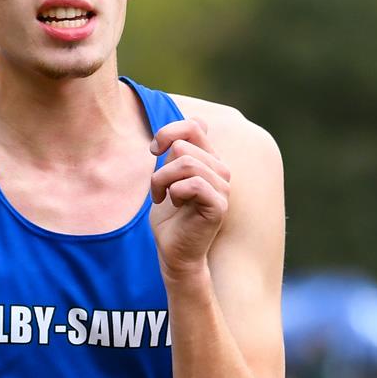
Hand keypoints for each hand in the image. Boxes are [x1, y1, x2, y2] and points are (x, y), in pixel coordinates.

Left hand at [149, 117, 230, 275]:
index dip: (168, 132)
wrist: (174, 252)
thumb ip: (175, 153)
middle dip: (160, 168)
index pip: (195, 125)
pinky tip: (174, 204)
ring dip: (162, 181)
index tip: (154, 151)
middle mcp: (220, 169)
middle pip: (183, 145)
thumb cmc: (170, 218)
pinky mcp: (219, 205)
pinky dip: (174, 192)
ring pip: (185, 162)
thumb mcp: (167, 178)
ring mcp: (222, 187)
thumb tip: (184, 128)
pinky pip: (193, 183)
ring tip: (162, 198)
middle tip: (158, 190)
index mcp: (210, 159)